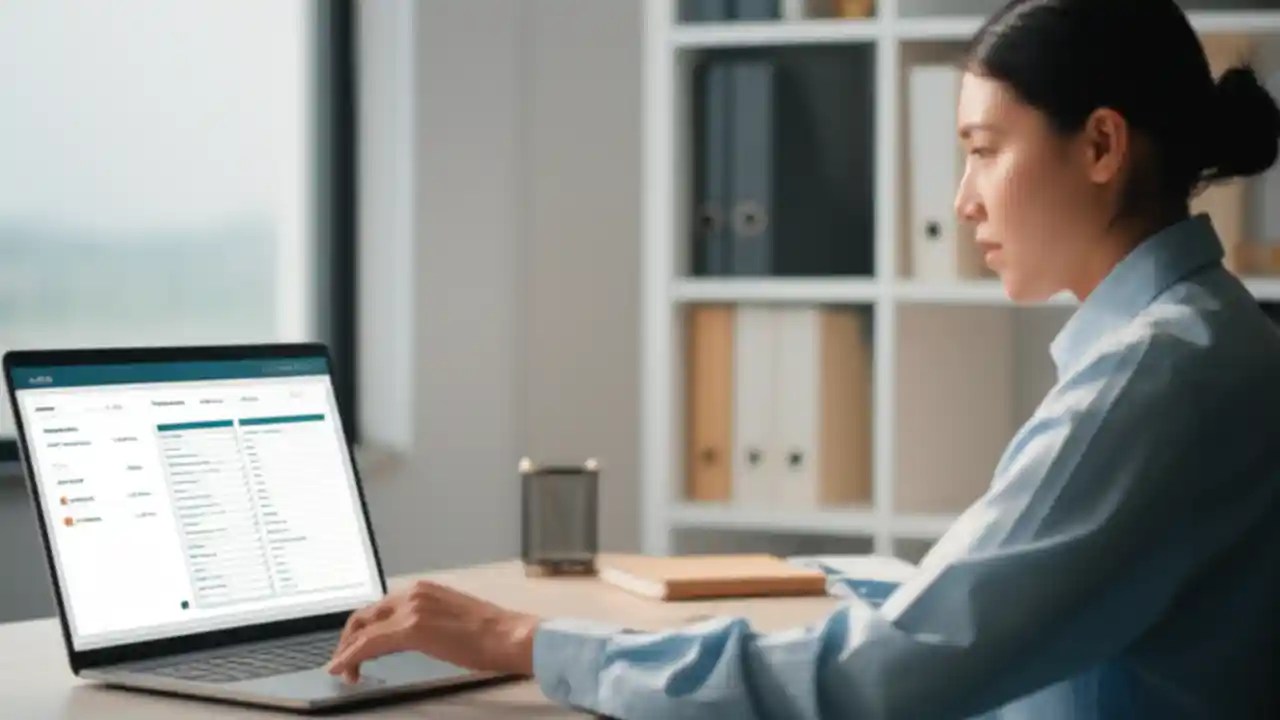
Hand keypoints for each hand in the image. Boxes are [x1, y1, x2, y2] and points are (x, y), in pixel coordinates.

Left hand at [326, 580, 541, 683]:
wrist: (509, 636)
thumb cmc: (491, 634)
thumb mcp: (451, 619)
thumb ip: (428, 622)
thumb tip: (412, 637)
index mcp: (424, 590)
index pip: (381, 608)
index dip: (363, 629)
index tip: (355, 646)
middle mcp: (414, 594)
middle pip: (366, 615)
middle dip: (348, 639)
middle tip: (342, 661)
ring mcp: (412, 610)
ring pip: (363, 628)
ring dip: (347, 650)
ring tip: (343, 670)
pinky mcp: (411, 629)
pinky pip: (369, 643)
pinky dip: (350, 656)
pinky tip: (344, 668)